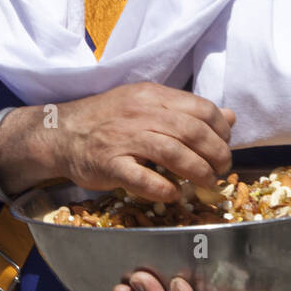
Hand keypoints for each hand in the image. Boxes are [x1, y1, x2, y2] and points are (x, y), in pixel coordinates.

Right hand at [0, 82, 234, 201]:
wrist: (61, 132)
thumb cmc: (108, 119)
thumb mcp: (147, 104)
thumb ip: (186, 111)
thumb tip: (229, 117)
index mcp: (153, 96)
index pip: (201, 108)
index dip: (221, 130)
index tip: (225, 145)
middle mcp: (141, 113)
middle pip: (192, 131)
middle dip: (216, 153)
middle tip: (222, 168)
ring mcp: (125, 138)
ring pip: (174, 153)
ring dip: (198, 171)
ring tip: (207, 182)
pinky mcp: (110, 164)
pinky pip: (144, 178)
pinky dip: (164, 189)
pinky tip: (174, 194)